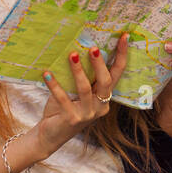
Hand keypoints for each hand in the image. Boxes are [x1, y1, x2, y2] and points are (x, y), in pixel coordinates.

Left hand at [34, 34, 128, 157]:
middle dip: (100, 63)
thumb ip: (82, 77)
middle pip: (105, 82)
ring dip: (78, 71)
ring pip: (85, 89)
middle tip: (93, 47)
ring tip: (71, 54)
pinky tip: (47, 74)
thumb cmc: (64, 109)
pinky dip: (54, 85)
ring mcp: (86, 114)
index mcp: (105, 98)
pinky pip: (63, 98)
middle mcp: (100, 107)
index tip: (124, 36)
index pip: (117, 74)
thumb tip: (77, 47)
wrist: (50, 136)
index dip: (122, 55)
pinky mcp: (71, 119)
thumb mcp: (76, 92)